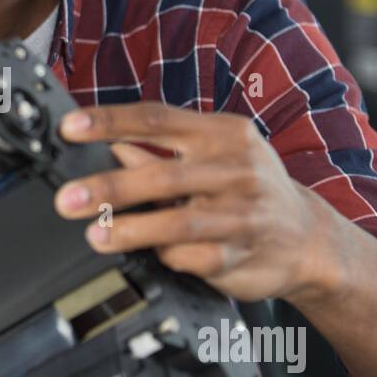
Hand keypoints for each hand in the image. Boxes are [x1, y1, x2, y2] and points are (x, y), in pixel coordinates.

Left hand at [53, 103, 342, 304]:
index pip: (157, 119)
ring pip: (176, 222)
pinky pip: (192, 257)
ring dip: (128, 230)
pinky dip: (165, 256)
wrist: (309, 239)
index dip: (109, 122)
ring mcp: (242, 214)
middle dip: (109, 187)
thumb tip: (109, 144)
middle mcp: (237, 169)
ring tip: (94, 235)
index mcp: (224, 133)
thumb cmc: (249, 189)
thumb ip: (162, 150)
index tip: (70, 128)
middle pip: (162, 174)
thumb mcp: (213, 156)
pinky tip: (148, 256)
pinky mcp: (241, 254)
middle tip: (68, 198)